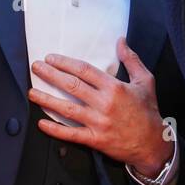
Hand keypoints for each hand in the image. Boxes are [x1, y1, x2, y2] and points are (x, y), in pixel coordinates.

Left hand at [27, 38, 172, 175]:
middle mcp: (104, 103)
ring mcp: (98, 122)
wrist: (153, 143)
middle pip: (72, 85)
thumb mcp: (145, 81)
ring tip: (31, 92)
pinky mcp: (95, 139)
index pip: (84, 70)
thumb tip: (121, 41)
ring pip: (67, 109)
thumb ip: (131, 60)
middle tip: (36, 67)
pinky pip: (71, 134)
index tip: (51, 58)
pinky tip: (41, 122)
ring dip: (46, 100)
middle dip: (50, 75)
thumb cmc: (148, 111)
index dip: (65, 63)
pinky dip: (54, 129)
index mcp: (114, 87)